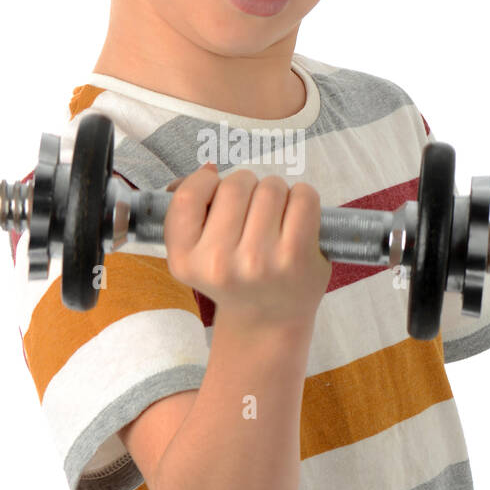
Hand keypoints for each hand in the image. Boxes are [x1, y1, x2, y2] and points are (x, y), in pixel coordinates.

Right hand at [163, 164, 331, 329]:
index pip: (188, 196)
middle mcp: (218, 263)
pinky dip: (303, 197)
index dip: (205, 183)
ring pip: (270, 187)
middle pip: (235, 185)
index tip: (216, 193)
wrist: (268, 320)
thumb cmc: (234, 276)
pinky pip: (303, 197)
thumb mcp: (195, 253)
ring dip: (276, 193)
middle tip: (251, 212)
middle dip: (246, 187)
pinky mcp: (297, 256)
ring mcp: (259, 260)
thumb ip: (189, 208)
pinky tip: (296, 219)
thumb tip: (208, 169)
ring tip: (274, 219)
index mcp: (185, 261)